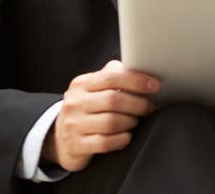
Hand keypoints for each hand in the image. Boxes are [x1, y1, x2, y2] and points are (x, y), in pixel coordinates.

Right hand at [42, 60, 160, 171]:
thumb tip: (142, 68)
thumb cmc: (87, 108)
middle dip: (137, 104)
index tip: (155, 86)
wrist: (60, 137)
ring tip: (135, 120)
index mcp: (81, 84)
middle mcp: (75, 103)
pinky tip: (126, 136)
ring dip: (130, 122)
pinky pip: (105, 142)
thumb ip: (114, 76)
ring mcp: (73, 125)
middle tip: (149, 106)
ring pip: (111, 122)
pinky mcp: (76, 146)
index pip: (112, 77)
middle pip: (113, 100)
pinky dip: (122, 139)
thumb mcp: (95, 88)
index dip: (137, 81)